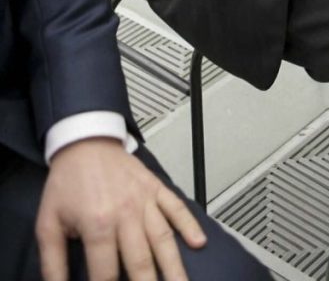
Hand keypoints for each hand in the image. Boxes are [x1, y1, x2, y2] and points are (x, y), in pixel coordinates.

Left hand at [36, 138, 205, 280]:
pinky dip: (189, 224)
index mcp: (97, 224)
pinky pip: (176, 207)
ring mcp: (145, 200)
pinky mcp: (156, 187)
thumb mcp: (48, 223)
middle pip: (141, 261)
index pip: (105, 273)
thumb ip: (53, 263)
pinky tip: (198, 242)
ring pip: (163, 239)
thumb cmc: (67, 182)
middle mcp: (126, 213)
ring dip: (174, 266)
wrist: (85, 141)